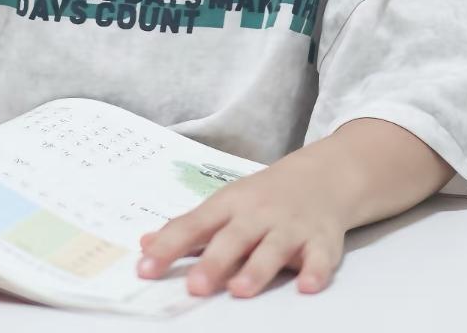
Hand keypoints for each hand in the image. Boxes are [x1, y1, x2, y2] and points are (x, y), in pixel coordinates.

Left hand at [136, 152, 346, 298]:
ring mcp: (290, 227)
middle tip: (195, 287)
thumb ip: (188, 228)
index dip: (169, 247)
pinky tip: (307, 286)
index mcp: (229, 205)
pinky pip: (320, 257)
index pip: (194, 225)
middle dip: (214, 262)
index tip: (146, 269)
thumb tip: (145, 244)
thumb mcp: (224, 205)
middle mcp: (258, 214)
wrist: (321, 176)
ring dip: (257, 269)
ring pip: (272, 248)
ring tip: (239, 290)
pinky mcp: (321, 241)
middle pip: (233, 238)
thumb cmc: (263, 197)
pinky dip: (315, 271)